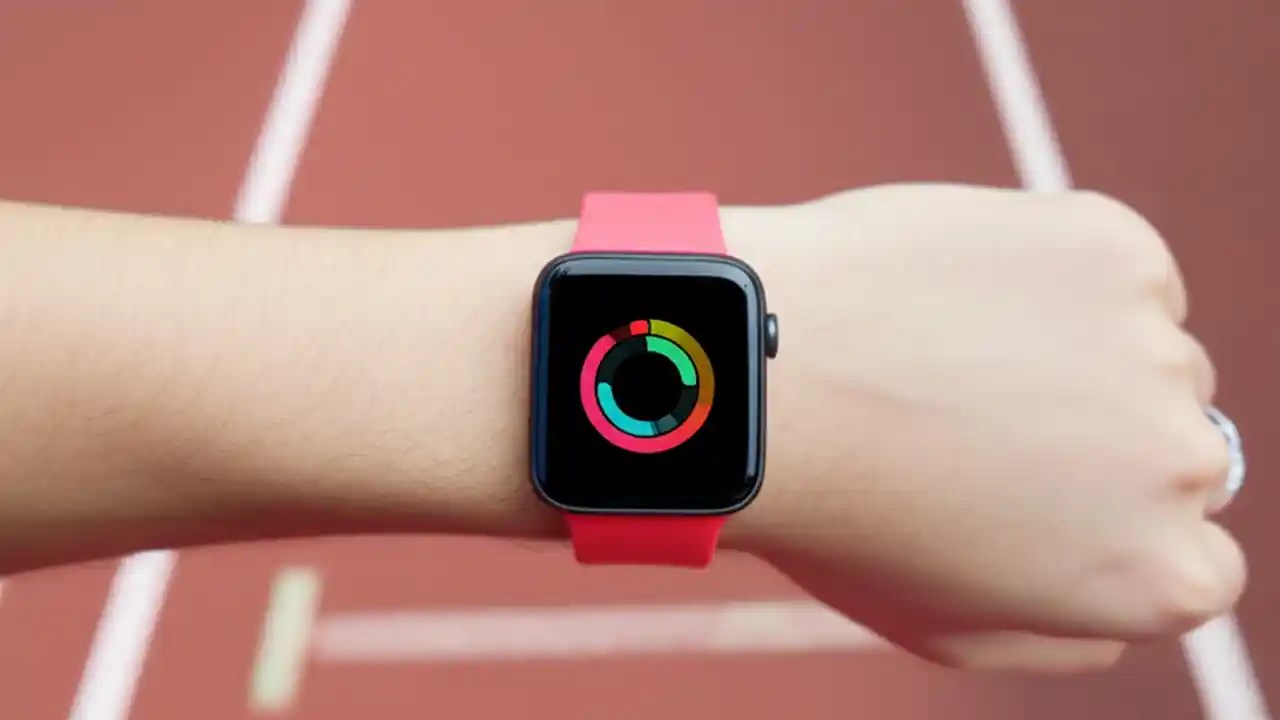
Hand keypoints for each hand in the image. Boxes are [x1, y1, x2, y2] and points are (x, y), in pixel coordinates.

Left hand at [729, 185, 1244, 671]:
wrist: (766, 374)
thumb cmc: (840, 511)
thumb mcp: (947, 630)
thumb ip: (1059, 638)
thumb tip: (1113, 618)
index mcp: (1160, 581)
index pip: (1195, 558)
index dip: (1108, 526)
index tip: (1033, 497)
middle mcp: (1183, 468)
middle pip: (1175, 453)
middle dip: (1101, 443)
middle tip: (982, 424)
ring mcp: (1155, 349)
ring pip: (1148, 355)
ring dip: (1082, 357)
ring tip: (955, 359)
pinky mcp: (1116, 250)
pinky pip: (1118, 274)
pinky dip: (1060, 281)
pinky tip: (965, 300)